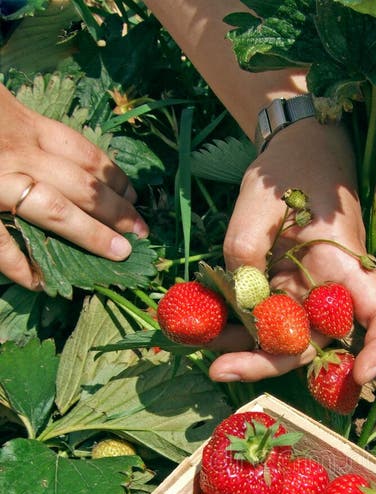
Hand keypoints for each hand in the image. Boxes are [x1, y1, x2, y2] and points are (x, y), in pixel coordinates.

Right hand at [0, 84, 147, 289]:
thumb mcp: (0, 109)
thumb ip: (22, 127)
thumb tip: (58, 156)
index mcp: (22, 126)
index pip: (83, 154)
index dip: (114, 178)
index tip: (135, 197)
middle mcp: (15, 153)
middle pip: (82, 184)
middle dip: (118, 211)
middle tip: (142, 233)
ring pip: (55, 211)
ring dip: (92, 236)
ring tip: (118, 254)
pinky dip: (19, 265)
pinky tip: (40, 283)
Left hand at [208, 117, 375, 385]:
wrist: (293, 155)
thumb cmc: (292, 170)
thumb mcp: (262, 200)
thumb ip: (246, 248)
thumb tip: (239, 298)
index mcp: (347, 267)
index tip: (364, 375)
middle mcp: (330, 294)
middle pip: (311, 345)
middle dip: (267, 363)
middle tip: (221, 370)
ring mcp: (304, 299)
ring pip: (279, 341)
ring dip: (240, 349)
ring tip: (194, 342)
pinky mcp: (281, 297)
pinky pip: (260, 322)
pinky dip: (232, 327)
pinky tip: (200, 325)